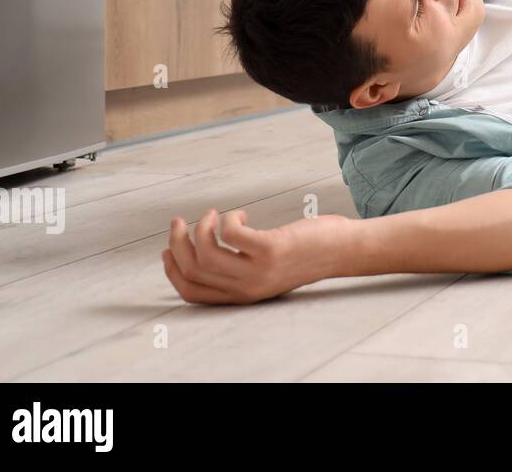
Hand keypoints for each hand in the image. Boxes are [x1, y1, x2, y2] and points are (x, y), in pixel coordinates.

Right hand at [161, 208, 349, 304]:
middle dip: (178, 243)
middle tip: (179, 222)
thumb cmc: (306, 255)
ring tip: (212, 214)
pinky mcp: (270, 249)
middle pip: (193, 269)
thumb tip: (207, 245)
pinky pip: (231, 233)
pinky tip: (243, 214)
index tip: (168, 249)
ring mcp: (258, 270)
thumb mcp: (267, 270)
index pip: (191, 293)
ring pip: (206, 253)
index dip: (173, 271)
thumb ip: (242, 267)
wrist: (343, 252)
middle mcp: (246, 288)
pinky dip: (229, 219)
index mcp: (241, 296)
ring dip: (200, 228)